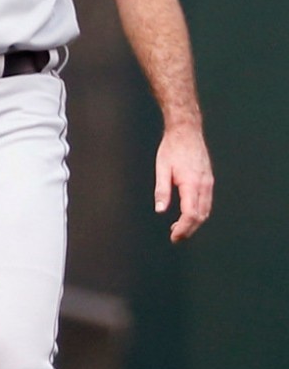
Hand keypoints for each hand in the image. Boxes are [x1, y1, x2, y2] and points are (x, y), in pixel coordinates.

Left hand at [154, 123, 213, 241]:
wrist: (187, 131)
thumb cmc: (172, 148)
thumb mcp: (162, 167)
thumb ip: (162, 190)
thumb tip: (160, 210)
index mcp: (191, 183)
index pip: (191, 214)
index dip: (184, 228)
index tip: (174, 236)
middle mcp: (203, 185)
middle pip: (200, 215)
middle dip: (189, 229)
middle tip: (176, 237)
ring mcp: (208, 182)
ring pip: (205, 210)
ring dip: (194, 222)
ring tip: (179, 228)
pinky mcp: (208, 179)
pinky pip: (206, 201)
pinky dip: (199, 212)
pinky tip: (187, 213)